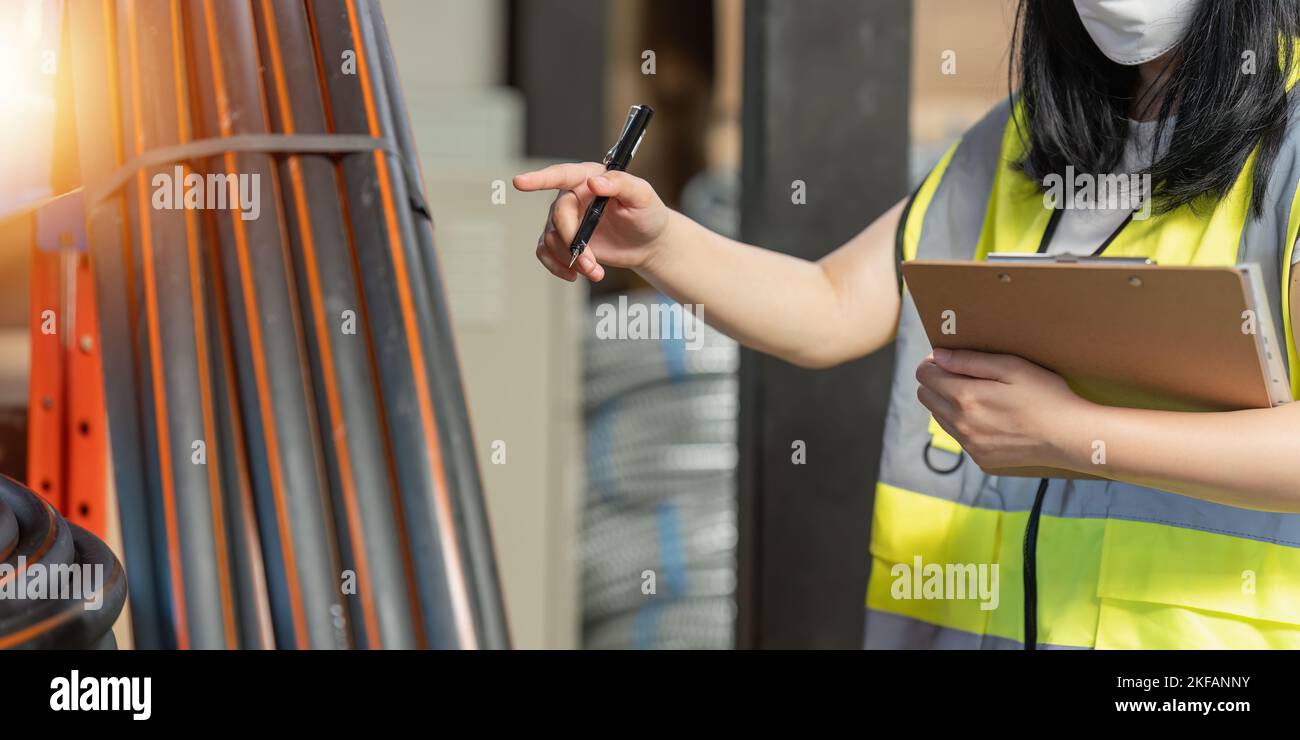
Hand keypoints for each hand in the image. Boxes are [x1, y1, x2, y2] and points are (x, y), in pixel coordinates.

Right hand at [513, 162, 670, 282]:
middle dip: (573, 244)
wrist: (647, 241)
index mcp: (588, 178)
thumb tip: (595, 182)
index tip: (520, 183)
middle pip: (558, 218)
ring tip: (595, 272)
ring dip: (570, 260)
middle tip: (591, 264)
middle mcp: (572, 196)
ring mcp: (565, 219)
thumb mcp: (643, 196)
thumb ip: (621, 184)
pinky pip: (545, 252)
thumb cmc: (647, 213)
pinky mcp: (563, 240)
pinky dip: (556, 266)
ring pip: (552, 239)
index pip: (560, 175)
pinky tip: (574, 276)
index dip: (539, 179)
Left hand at [915, 348, 1090, 470]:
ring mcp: (969, 444)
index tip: (948, 358)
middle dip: (937, 381)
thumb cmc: (1046, 395)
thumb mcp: (1011, 367)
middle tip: (963, 374)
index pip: (923, 375)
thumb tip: (937, 357)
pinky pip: (958, 435)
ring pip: (939, 416)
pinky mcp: (979, 457)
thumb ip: (969, 361)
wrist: (1070, 437)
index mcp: (964, 397)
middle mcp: (960, 424)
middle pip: (925, 396)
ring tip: (978, 395)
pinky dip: (964, 423)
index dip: (933, 362)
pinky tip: (990, 416)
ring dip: (948, 403)